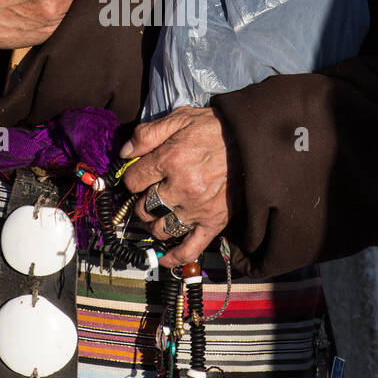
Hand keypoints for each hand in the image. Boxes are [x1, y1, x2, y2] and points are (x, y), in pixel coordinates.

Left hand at [120, 106, 243, 267]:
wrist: (253, 142)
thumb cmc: (216, 129)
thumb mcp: (180, 118)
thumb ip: (148, 133)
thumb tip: (124, 152)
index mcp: (170, 159)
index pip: (133, 180)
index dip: (131, 178)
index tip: (137, 176)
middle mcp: (181, 187)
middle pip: (144, 207)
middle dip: (140, 202)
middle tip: (147, 196)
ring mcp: (197, 208)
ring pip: (161, 228)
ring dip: (154, 224)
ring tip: (157, 215)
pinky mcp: (213, 222)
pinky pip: (190, 247)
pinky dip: (175, 257)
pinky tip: (165, 258)